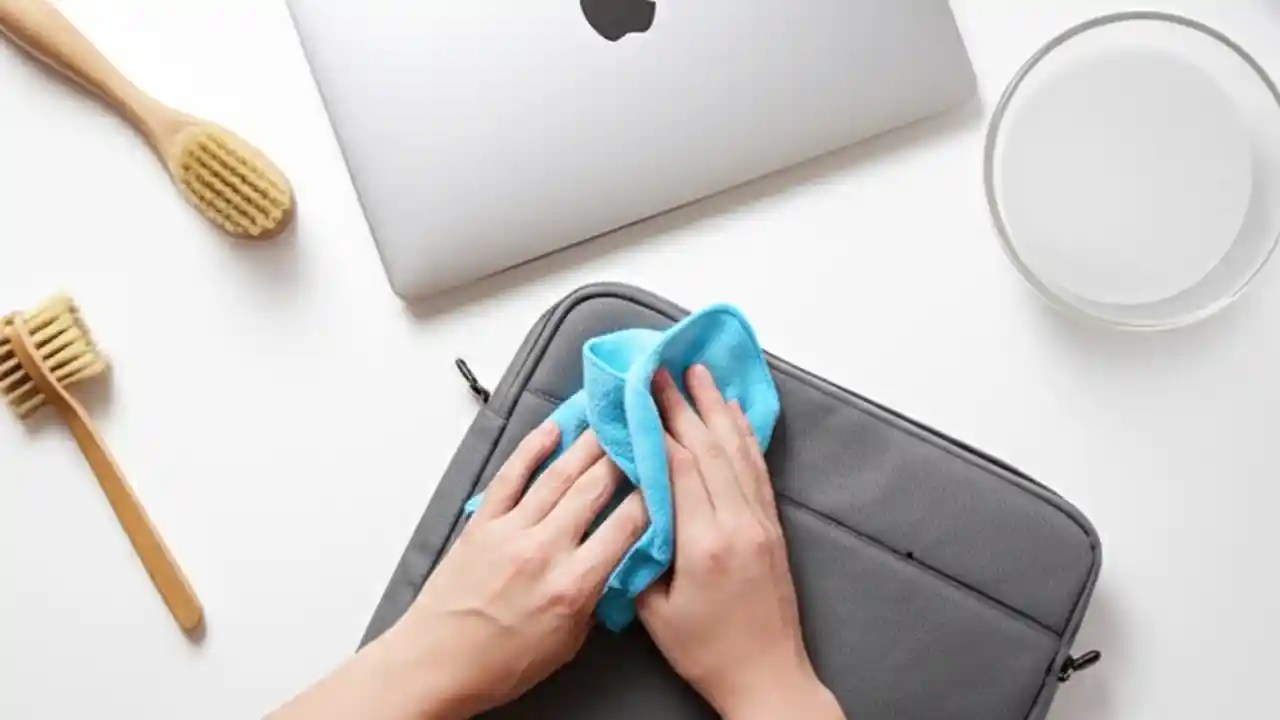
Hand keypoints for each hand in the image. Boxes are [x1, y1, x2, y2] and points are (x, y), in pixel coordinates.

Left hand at [271, 425, 647, 719]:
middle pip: (593, 488)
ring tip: (607, 420)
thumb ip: (595, 599)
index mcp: (574, 585)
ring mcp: (511, 532)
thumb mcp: (568, 644)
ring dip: (586, 444)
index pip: (626, 526)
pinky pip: (510, 477)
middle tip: (640, 430)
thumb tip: (616, 564)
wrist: (437, 664)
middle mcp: (545, 550)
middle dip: (621, 456)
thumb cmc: (502, 664)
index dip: (651, 495)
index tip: (663, 473)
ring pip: (557, 476)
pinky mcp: (482, 524)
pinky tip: (551, 430)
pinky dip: (531, 450)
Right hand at [638, 366, 844, 719]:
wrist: (767, 677)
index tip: (640, 395)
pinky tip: (733, 415)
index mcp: (705, 544)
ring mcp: (761, 523)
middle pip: (709, 449)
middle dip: (682, 405)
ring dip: (716, 409)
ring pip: (737, 452)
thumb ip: (641, 555)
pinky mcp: (773, 528)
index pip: (680, 467)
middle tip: (661, 371)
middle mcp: (738, 524)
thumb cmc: (707, 651)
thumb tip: (632, 507)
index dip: (658, 426)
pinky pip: (757, 470)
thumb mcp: (655, 611)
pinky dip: (744, 436)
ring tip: (699, 374)